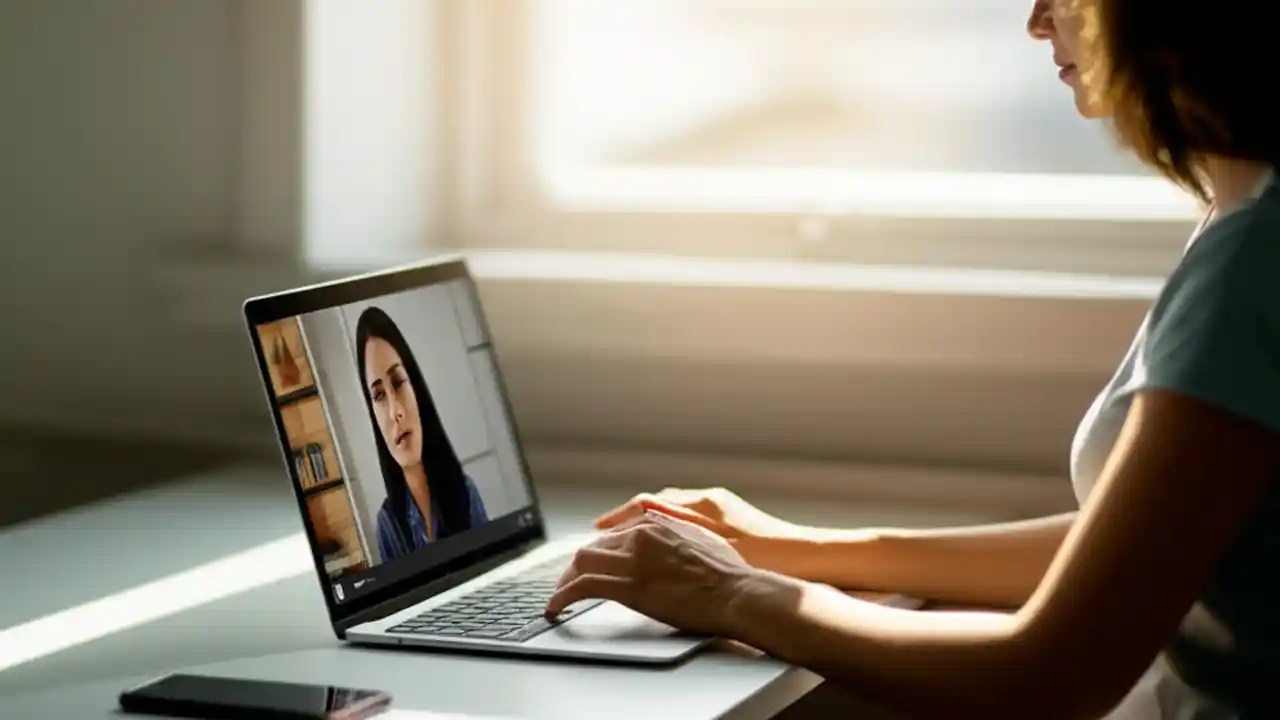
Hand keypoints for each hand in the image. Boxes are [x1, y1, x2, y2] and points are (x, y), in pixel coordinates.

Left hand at [547, 511, 772, 636]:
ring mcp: (632, 560)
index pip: (612, 534)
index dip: (597, 552)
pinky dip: (562, 597)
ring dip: (565, 581)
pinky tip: (556, 609)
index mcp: (656, 524)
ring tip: (560, 598)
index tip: (591, 565)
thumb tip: (670, 550)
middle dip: (577, 567)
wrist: (737, 593)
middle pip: (592, 546)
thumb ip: (677, 540)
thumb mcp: (702, 542)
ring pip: (581, 562)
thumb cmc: (729, 575)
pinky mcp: (627, 586)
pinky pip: (582, 587)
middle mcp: (640, 535)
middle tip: (570, 585)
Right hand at [596, 487, 801, 541]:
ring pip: (673, 511)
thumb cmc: (768, 555)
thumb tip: (644, 518)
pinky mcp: (732, 522)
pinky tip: (666, 545)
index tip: (599, 528)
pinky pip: (688, 520)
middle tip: (606, 534)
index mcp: (702, 504)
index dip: (619, 517)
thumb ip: (678, 530)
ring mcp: (721, 510)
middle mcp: (709, 501)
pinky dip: (669, 528)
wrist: (810, 558)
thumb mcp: (714, 546)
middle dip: (629, 518)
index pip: (647, 502)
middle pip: (657, 503)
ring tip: (629, 538)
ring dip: (649, 522)